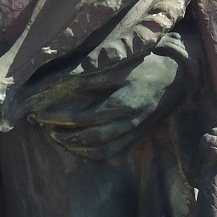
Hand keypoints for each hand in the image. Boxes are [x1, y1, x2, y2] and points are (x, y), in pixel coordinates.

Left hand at [31, 51, 186, 157]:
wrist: (177, 76)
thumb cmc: (145, 64)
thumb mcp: (118, 64)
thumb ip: (90, 74)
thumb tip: (56, 81)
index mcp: (124, 100)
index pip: (84, 115)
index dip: (59, 116)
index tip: (39, 112)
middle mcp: (130, 120)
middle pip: (91, 135)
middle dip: (64, 133)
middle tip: (43, 126)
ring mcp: (135, 130)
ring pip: (101, 148)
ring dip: (76, 146)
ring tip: (56, 137)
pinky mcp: (138, 136)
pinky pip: (113, 152)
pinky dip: (92, 153)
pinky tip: (77, 146)